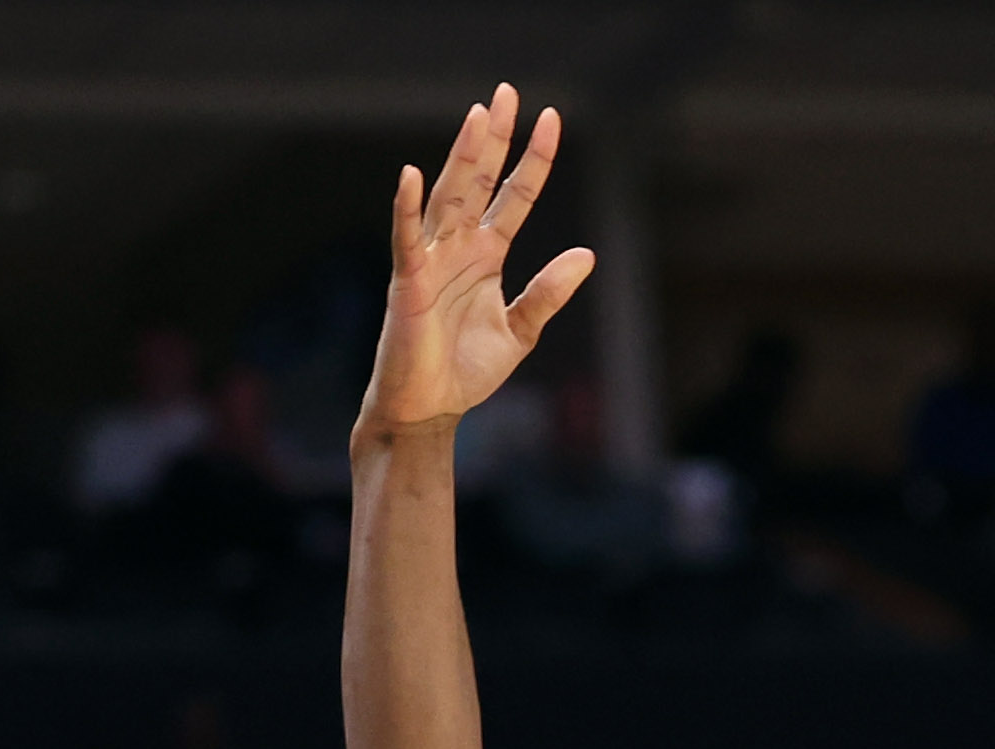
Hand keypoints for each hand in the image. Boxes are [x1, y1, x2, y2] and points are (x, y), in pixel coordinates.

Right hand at [354, 84, 593, 437]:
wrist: (430, 409)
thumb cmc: (465, 370)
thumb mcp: (521, 331)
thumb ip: (549, 292)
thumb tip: (587, 254)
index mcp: (487, 255)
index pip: (515, 196)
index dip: (534, 160)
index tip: (552, 119)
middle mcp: (458, 248)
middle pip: (479, 181)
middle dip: (494, 138)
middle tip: (506, 93)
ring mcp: (431, 261)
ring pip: (449, 197)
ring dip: (462, 157)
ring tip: (477, 117)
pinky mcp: (409, 283)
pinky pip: (407, 239)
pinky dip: (407, 208)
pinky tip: (414, 176)